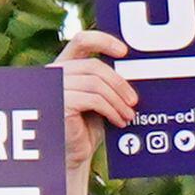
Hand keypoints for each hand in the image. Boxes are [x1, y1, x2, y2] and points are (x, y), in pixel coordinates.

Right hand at [54, 32, 135, 194]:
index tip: (125, 51)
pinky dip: (111, 110)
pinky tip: (119, 121)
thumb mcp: (101, 99)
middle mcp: (57, 72)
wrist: (74, 154)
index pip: (82, 41)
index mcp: (67, 65)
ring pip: (96, 83)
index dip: (103, 40)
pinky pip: (93, 99)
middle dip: (120, 83)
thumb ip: (109, 83)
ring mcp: (55, 87)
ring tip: (129, 115)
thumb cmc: (89, 126)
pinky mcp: (60, 103)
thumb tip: (138, 72)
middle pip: (95, 66)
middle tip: (134, 101)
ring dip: (118, 101)